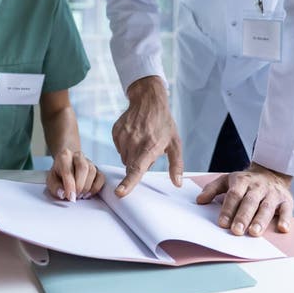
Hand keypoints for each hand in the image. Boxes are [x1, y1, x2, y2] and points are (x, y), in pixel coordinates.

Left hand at [46, 149, 104, 200]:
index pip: (68, 170)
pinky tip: (88, 193)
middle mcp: (78, 156)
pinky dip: (95, 188)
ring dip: (86, 187)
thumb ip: (55, 187)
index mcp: (64, 156)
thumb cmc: (59, 173)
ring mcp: (89, 161)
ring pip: (92, 171)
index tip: (70, 197)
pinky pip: (101, 177)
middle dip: (79, 185)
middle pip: (83, 168)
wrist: (66, 163)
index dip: (69, 185)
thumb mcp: (51, 180)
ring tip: (79, 195)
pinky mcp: (97, 168)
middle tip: (75, 197)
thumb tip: (63, 194)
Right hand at [112, 76, 182, 196]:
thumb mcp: (175, 143)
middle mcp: (134, 142)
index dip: (128, 183)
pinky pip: (119, 148)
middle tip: (148, 149)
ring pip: (124, 158)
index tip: (120, 193)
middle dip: (138, 163)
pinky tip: (134, 135)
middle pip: (130, 166)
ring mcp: (123, 136)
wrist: (148, 100)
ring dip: (132, 155)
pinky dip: (126, 146)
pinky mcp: (116, 132)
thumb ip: (176, 165)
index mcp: (149, 146)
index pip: (137, 169)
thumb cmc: (164, 122)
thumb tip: (177, 183)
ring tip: (142, 140)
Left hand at [196, 162, 293, 235]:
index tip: (222, 223)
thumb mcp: (227, 180)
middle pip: (250, 201)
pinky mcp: (286, 200)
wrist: (271, 172)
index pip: (234, 195)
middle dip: (243, 217)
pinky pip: (287, 209)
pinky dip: (285, 219)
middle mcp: (258, 186)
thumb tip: (199, 200)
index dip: (228, 209)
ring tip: (254, 232)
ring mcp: (272, 193)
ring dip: (260, 220)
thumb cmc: (245, 182)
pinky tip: (282, 228)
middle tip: (236, 231)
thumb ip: (212, 189)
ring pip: (267, 206)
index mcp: (242, 180)